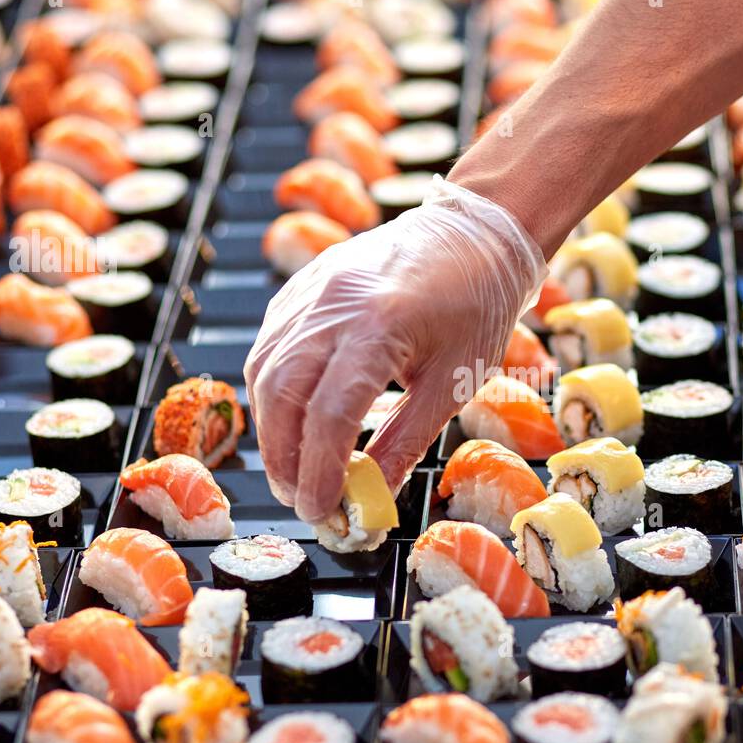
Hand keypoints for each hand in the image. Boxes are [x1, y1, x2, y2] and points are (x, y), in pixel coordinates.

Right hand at [245, 177, 546, 522]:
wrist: (478, 232)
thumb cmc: (478, 305)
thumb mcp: (454, 384)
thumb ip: (405, 441)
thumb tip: (371, 498)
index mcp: (380, 326)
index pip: (329, 415)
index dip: (320, 472)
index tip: (322, 511)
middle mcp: (334, 303)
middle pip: (281, 394)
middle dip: (283, 458)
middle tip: (301, 498)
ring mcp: (312, 289)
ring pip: (264, 369)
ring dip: (271, 429)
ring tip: (294, 469)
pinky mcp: (303, 284)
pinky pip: (271, 343)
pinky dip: (272, 389)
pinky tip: (291, 420)